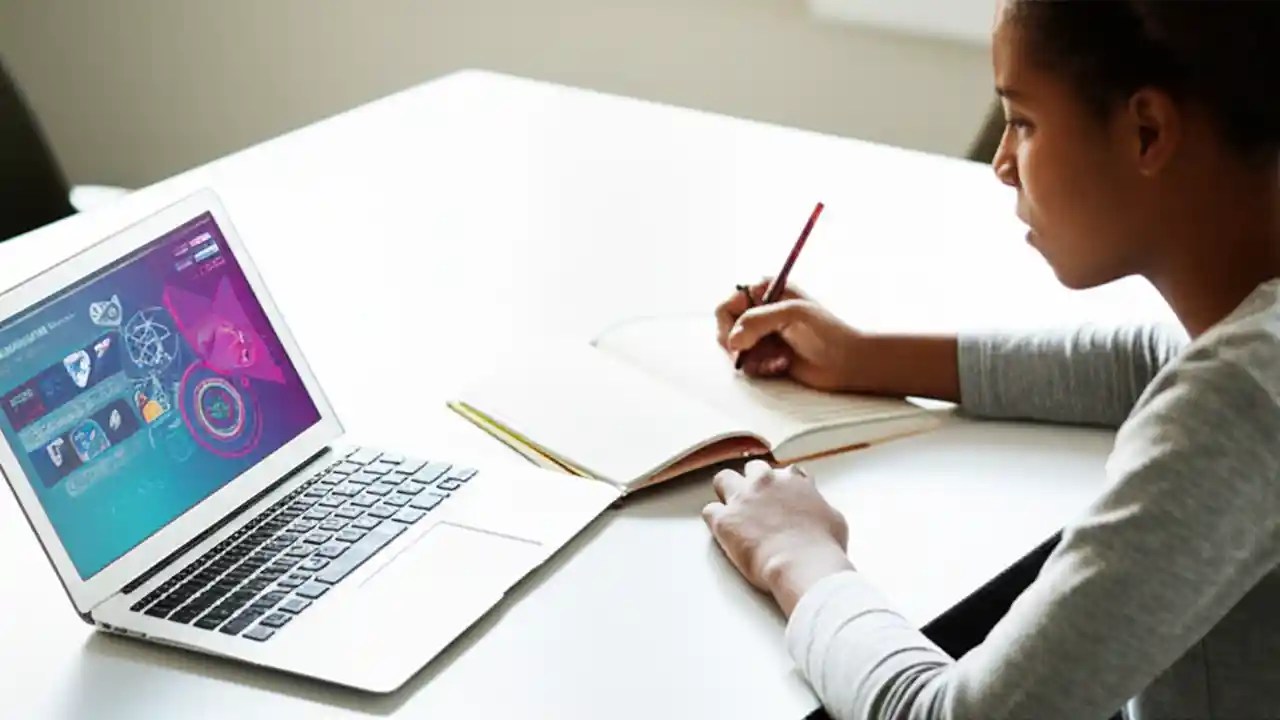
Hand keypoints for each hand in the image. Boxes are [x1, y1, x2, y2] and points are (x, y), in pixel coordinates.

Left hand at [702, 460, 854, 615]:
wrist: (801, 563)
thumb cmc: (822, 546)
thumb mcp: (834, 519)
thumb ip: (819, 506)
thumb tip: (817, 508)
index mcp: (793, 481)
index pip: (785, 472)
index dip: (783, 485)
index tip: (782, 497)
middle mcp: (765, 482)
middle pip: (752, 469)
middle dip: (753, 482)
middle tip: (757, 503)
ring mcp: (742, 498)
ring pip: (723, 479)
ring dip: (727, 492)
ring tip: (732, 510)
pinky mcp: (724, 519)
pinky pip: (709, 511)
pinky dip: (715, 520)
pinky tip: (723, 532)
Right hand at [715, 279, 864, 391]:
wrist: (847, 362)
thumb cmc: (826, 332)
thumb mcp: (791, 316)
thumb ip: (757, 322)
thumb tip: (731, 341)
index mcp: (765, 291)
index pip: (727, 305)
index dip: (729, 325)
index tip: (738, 341)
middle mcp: (760, 311)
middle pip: (726, 330)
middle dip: (741, 346)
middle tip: (754, 354)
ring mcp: (762, 335)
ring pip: (735, 351)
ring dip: (754, 359)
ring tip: (778, 359)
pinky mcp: (767, 356)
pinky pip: (748, 365)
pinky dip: (762, 368)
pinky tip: (782, 365)